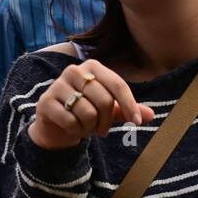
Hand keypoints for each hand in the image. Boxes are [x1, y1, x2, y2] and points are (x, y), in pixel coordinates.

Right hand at [26, 58, 155, 150]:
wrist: (55, 124)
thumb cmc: (85, 113)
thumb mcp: (109, 111)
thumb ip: (128, 110)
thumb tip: (151, 115)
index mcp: (93, 66)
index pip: (117, 84)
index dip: (130, 104)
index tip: (137, 122)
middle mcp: (74, 71)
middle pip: (104, 100)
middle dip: (106, 122)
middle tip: (102, 130)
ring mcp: (57, 85)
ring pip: (87, 113)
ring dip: (89, 127)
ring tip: (84, 127)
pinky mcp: (46, 102)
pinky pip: (70, 121)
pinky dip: (75, 131)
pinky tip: (71, 129)